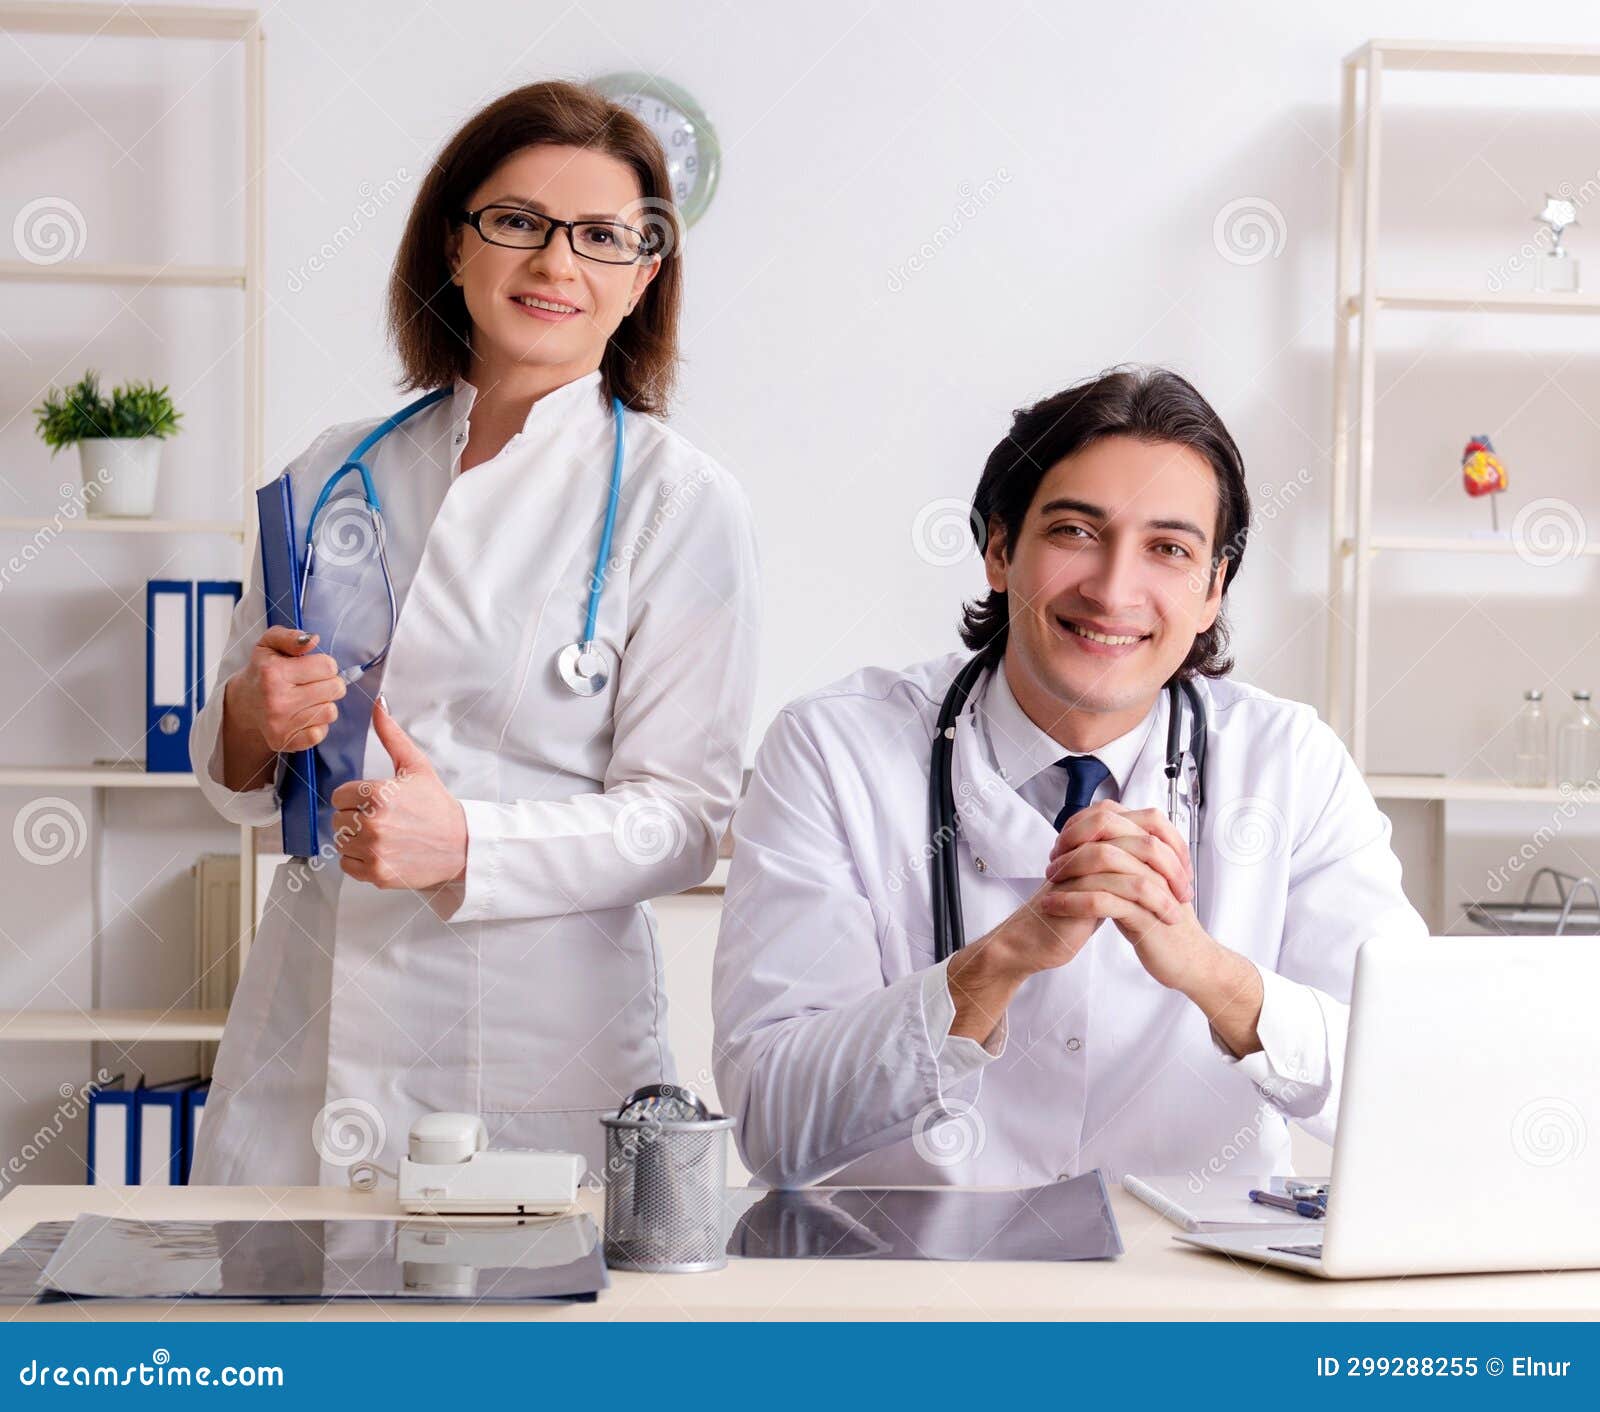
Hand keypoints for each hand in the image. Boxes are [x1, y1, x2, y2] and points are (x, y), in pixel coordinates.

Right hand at [228, 626, 345, 752]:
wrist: (244, 704)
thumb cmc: (262, 670)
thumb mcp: (270, 644)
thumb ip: (291, 637)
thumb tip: (313, 640)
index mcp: (273, 673)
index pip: (328, 666)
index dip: (324, 664)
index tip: (311, 667)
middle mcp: (276, 700)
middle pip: (336, 689)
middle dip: (329, 683)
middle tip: (311, 683)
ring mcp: (281, 724)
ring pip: (331, 711)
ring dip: (324, 704)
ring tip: (306, 699)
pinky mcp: (286, 742)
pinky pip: (321, 733)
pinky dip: (317, 724)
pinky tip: (303, 716)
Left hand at [329, 697, 467, 890]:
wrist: (462, 845)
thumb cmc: (437, 806)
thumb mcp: (416, 766)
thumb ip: (391, 735)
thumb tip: (378, 703)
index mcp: (377, 793)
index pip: (340, 796)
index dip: (356, 797)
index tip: (377, 802)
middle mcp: (372, 823)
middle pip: (338, 819)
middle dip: (356, 818)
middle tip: (385, 819)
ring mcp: (373, 851)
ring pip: (341, 841)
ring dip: (357, 840)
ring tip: (385, 836)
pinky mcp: (375, 873)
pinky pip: (347, 864)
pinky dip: (360, 860)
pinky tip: (383, 852)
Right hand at [947, 802, 1195, 1043]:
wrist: (1035, 938)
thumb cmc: (1070, 911)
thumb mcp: (1103, 880)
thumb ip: (1124, 862)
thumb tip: (1161, 854)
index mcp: (1094, 835)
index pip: (1146, 820)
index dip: (1173, 842)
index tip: (1185, 871)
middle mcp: (1087, 843)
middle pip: (1143, 833)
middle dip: (1172, 863)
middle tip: (1184, 890)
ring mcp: (1079, 864)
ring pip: (1133, 860)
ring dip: (1162, 888)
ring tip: (1175, 911)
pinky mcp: (1076, 890)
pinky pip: (1120, 890)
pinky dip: (1148, 906)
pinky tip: (1160, 921)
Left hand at [1044, 802, 1263, 1054]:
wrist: (1188, 960)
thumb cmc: (1159, 921)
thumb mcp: (1140, 883)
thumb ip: (1122, 861)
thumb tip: (1089, 843)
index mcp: (1154, 850)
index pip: (1114, 816)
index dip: (1082, 825)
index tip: (1062, 843)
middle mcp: (1155, 861)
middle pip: (1108, 831)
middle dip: (1073, 843)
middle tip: (1053, 861)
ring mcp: (1152, 885)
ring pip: (1104, 861)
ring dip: (1069, 870)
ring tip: (1049, 883)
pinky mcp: (1146, 915)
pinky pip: (1103, 900)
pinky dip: (1072, 900)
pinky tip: (1054, 905)